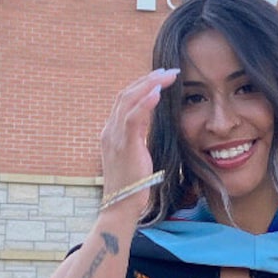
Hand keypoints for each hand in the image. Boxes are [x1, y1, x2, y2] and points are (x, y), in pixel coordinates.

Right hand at [99, 67, 178, 204]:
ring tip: (167, 76)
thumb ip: (139, 136)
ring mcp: (114, 136)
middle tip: (167, 71)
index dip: (142, 86)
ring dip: (150, 85)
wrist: (121, 206)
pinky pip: (132, 118)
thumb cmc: (132, 185)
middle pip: (125, 94)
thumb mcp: (136, 154)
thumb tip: (151, 122)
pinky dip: (145, 102)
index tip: (159, 77)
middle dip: (147, 79)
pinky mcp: (124, 145)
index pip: (124, 100)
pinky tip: (157, 92)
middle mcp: (110, 130)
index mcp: (111, 132)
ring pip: (128, 100)